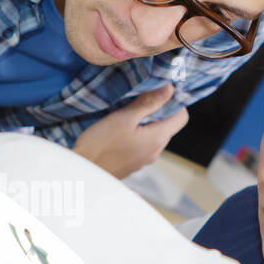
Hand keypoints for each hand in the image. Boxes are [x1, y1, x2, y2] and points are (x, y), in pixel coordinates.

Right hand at [72, 84, 188, 178]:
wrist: (81, 174)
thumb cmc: (100, 146)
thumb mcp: (124, 118)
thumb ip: (148, 103)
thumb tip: (170, 89)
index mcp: (157, 139)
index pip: (182, 117)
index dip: (175, 103)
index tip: (159, 92)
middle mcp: (155, 152)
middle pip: (167, 126)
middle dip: (158, 111)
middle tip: (140, 98)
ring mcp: (144, 160)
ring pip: (154, 135)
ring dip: (145, 123)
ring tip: (128, 112)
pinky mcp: (132, 164)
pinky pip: (142, 144)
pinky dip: (137, 134)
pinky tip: (120, 129)